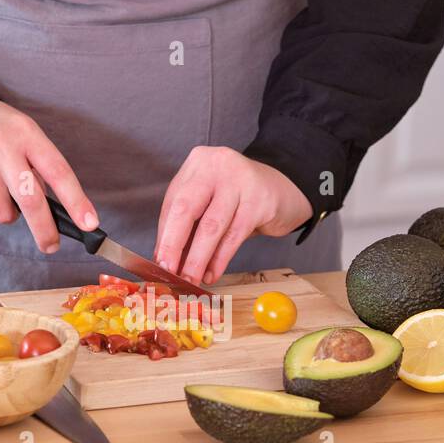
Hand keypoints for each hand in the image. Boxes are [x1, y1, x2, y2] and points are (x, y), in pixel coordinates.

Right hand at [0, 98, 96, 253]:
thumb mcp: (24, 134)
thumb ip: (39, 166)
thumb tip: (55, 210)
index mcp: (27, 135)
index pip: (58, 172)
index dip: (76, 201)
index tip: (89, 223)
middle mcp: (2, 148)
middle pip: (30, 200)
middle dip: (44, 230)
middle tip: (51, 245)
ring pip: (2, 212)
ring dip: (8, 214)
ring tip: (2, 192)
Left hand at [153, 146, 311, 284]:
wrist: (285, 190)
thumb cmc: (240, 198)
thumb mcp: (210, 201)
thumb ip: (188, 224)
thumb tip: (164, 258)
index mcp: (198, 162)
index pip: (173, 202)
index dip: (164, 235)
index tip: (158, 262)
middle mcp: (216, 165)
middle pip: (186, 209)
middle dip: (174, 245)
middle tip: (168, 272)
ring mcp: (240, 180)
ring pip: (211, 226)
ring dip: (198, 258)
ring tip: (190, 279)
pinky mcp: (259, 200)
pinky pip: (234, 235)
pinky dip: (220, 259)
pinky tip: (212, 273)